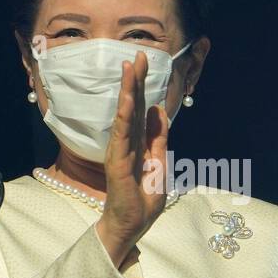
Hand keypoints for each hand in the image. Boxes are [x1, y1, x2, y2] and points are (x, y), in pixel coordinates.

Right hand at [97, 51, 170, 263]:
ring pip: (124, 115)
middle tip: (137, 54)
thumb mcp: (159, 162)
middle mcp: (127, 142)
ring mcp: (120, 150)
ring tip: (129, 67)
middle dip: (135, 80)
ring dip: (128, 90)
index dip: (143, 86)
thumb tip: (159, 111)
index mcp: (138, 141)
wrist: (133, 223)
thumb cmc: (143, 197)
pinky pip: (122, 135)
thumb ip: (158, 137)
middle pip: (131, 106)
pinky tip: (128, 100)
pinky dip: (125, 117)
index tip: (145, 62)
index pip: (141, 108)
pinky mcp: (117, 162)